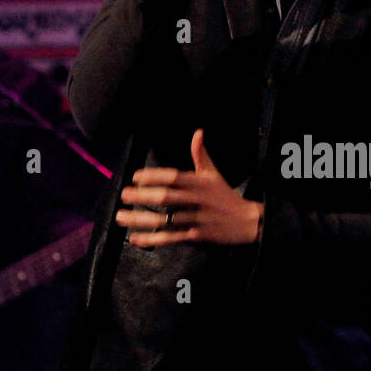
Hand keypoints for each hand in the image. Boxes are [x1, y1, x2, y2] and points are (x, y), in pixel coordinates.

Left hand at [117, 129, 262, 246]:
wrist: (248, 221)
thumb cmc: (226, 197)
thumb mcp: (214, 174)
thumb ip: (201, 154)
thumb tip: (198, 132)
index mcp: (200, 183)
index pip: (174, 176)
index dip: (153, 175)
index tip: (135, 176)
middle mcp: (197, 200)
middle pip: (167, 197)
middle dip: (143, 196)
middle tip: (124, 195)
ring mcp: (197, 219)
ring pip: (165, 219)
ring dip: (141, 219)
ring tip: (122, 217)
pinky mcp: (197, 235)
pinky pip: (171, 237)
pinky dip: (153, 239)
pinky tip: (136, 238)